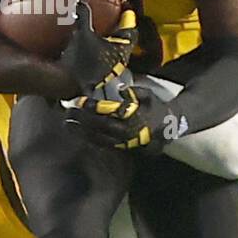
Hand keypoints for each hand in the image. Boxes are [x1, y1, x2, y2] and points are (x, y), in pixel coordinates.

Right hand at [57, 1, 136, 92]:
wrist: (67, 82)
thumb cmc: (79, 58)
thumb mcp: (82, 33)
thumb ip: (84, 15)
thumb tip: (81, 0)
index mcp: (121, 49)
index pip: (131, 28)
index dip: (128, 16)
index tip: (125, 6)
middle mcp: (120, 60)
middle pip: (127, 39)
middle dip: (122, 27)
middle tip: (117, 15)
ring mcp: (111, 69)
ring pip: (118, 50)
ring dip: (114, 39)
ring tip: (106, 29)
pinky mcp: (102, 75)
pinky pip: (109, 57)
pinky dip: (105, 49)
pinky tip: (96, 45)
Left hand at [65, 85, 179, 153]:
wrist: (169, 127)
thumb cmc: (156, 107)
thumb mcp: (148, 95)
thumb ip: (134, 92)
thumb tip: (121, 89)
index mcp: (132, 117)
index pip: (108, 112)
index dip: (93, 107)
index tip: (81, 101)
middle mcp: (127, 131)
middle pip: (100, 126)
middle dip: (83, 119)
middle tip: (68, 112)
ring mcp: (123, 141)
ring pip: (99, 137)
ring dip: (82, 131)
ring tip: (68, 124)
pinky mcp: (122, 148)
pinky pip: (103, 145)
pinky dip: (90, 139)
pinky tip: (79, 134)